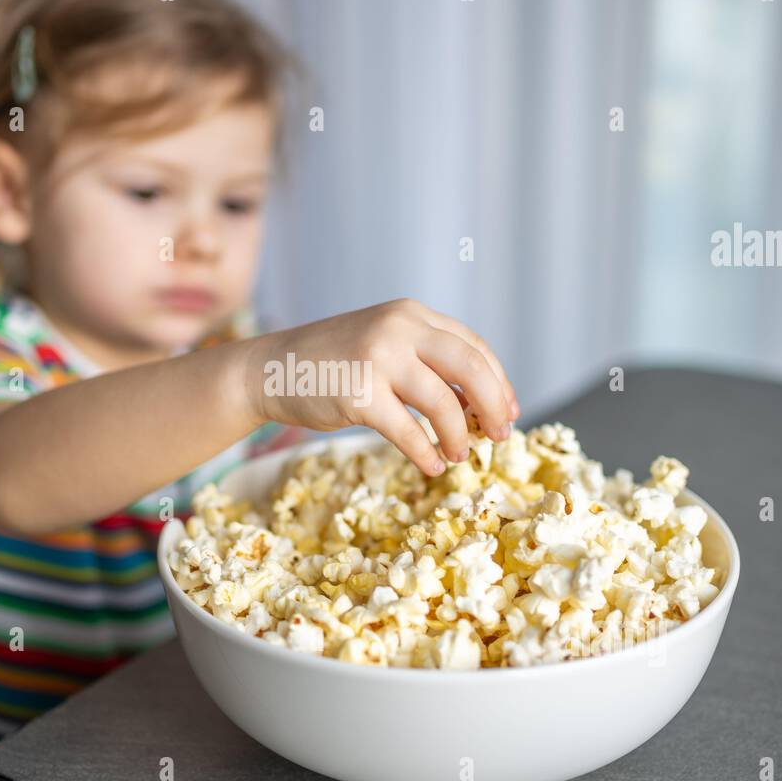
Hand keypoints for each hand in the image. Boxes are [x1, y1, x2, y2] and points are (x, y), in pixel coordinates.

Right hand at [244, 298, 519, 475]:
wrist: (273, 369)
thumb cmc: (333, 364)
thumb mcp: (384, 346)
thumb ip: (426, 363)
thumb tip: (479, 408)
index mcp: (411, 314)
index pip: (473, 346)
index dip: (499, 382)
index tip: (508, 412)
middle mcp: (399, 328)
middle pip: (470, 368)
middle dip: (493, 406)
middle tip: (500, 436)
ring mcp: (377, 359)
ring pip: (443, 403)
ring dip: (459, 436)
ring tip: (460, 456)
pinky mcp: (358, 394)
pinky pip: (408, 431)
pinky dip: (426, 453)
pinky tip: (431, 466)